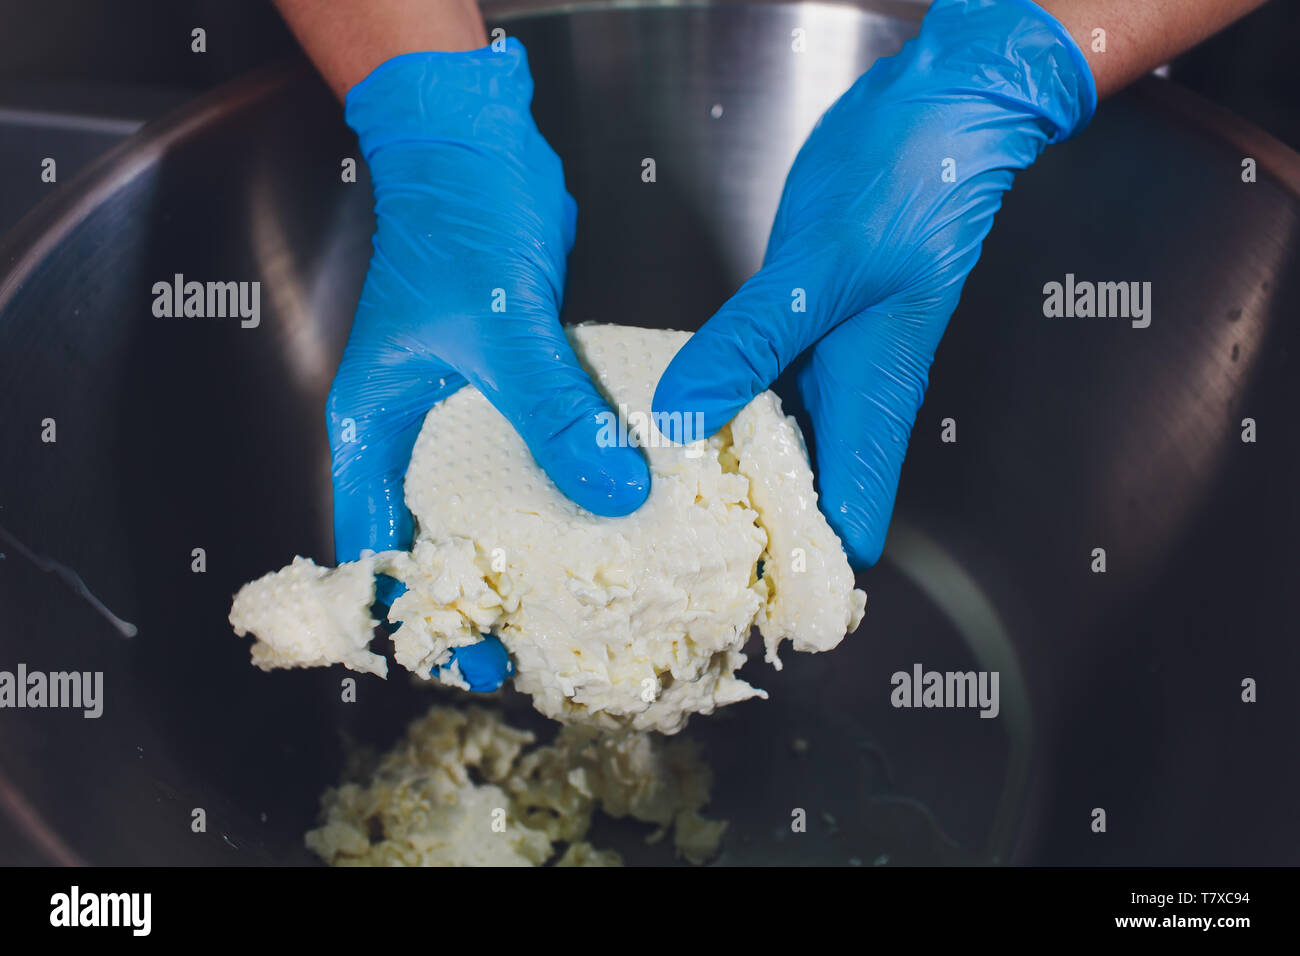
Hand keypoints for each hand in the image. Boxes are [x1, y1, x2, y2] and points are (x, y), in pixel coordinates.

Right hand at [328, 40, 648, 689]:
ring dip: (541, 539)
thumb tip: (615, 495)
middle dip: (491, 590)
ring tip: (593, 594)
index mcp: (374, 430)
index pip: (378, 547)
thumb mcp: (499, 329)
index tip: (474, 658)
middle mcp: (416, 431)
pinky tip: (616, 513)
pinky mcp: (515, 386)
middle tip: (549, 642)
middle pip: (445, 534)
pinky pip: (543, 451)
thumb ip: (553, 414)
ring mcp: (468, 409)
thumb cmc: (454, 221)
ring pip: (500, 498)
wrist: (479, 145)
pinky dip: (572, 482)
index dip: (421, 612)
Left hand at [653, 0, 1094, 566]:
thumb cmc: (906, 187)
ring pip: (777, 452)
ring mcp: (827, 366)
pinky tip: (671, 416)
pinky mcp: (802, 332)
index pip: (849, 527)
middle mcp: (852, 397)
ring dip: (727, 479)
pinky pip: (757, 395)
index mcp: (871, 401)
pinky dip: (719, 414)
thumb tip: (682, 417)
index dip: (805, 577)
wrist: (937, 116)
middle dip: (750, 540)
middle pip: (807, 503)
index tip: (745, 609)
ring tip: (652, 505)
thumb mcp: (819, 270)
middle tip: (668, 562)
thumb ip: (748, 345)